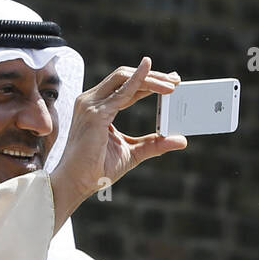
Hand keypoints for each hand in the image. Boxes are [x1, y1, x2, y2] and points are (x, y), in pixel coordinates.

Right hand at [50, 57, 186, 227]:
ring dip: (150, 78)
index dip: (148, 80)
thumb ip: (154, 144)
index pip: (125, 86)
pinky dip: (138, 81)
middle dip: (152, 76)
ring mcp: (91, 105)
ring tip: (172, 84)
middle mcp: (91, 101)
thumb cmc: (97, 169)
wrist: (77, 183)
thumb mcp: (133, 152)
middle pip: (124, 77)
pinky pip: (122, 92)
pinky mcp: (95, 114)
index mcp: (97, 107)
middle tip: (175, 80)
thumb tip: (181, 140)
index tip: (170, 81)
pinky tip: (152, 76)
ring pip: (124, 78)